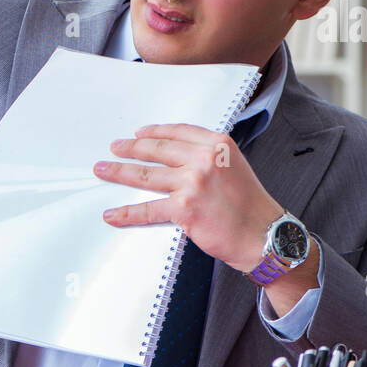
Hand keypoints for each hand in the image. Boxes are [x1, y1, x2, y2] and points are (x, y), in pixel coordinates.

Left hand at [93, 123, 282, 271]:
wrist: (264, 235)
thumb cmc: (250, 205)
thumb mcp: (234, 166)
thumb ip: (208, 157)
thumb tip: (176, 156)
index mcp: (218, 145)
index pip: (177, 131)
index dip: (153, 132)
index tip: (137, 133)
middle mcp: (204, 159)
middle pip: (157, 150)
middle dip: (130, 149)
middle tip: (114, 148)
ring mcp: (193, 183)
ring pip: (146, 176)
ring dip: (119, 173)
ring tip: (102, 170)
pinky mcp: (184, 209)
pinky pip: (147, 210)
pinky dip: (126, 213)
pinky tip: (112, 213)